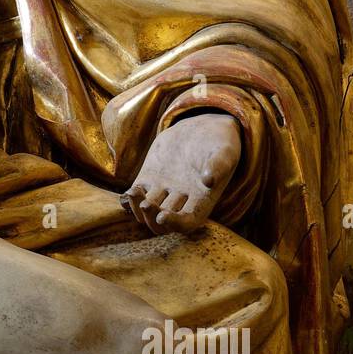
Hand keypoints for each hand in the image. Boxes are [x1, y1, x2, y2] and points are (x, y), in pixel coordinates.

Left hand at [121, 111, 240, 235]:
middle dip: (152, 217)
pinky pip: (136, 194)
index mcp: (201, 200)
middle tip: (145, 204)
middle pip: (163, 222)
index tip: (162, 216)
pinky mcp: (150, 177)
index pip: (187, 222)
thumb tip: (208, 180)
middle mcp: (181, 200)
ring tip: (133, 193)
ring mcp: (164, 190)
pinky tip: (127, 193)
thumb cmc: (220, 144)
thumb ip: (219, 166)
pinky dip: (128, 199)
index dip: (174, 224)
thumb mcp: (225, 153)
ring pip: (147, 211)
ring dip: (137, 208)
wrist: (203, 129)